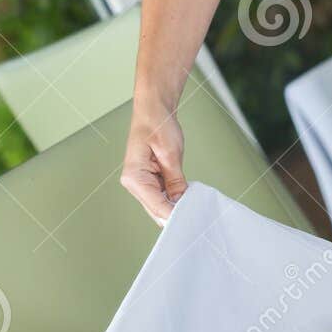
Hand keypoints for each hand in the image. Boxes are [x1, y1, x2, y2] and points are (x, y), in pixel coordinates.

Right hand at [120, 108, 186, 226]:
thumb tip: (181, 202)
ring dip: (176, 206)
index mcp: (134, 177)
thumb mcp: (170, 153)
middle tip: (197, 219)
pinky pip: (163, 195)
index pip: (156, 206)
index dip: (175, 215)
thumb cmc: (157, 124)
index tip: (191, 222)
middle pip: (157, 209)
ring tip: (195, 209)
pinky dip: (175, 198)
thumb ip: (175, 181)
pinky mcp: (150, 179)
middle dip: (175, 214)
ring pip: (160, 205)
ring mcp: (141, 182)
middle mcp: (134, 182)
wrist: (154, 109)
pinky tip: (189, 199)